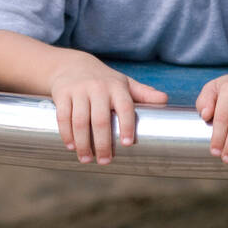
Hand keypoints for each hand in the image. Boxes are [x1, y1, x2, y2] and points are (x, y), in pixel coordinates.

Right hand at [48, 53, 167, 164]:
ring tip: (86, 159)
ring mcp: (78, 90)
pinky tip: (71, 146)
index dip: (127, 126)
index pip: (125, 107)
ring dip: (83, 143)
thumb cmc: (104, 80)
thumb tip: (165, 100)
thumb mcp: (124, 84)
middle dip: (102, 143)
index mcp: (116, 87)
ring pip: (80, 121)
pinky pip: (63, 117)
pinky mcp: (62, 94)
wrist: (72, 65)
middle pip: (100, 120)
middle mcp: (97, 87)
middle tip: (105, 161)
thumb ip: (144, 93)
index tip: (127, 144)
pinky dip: (67, 134)